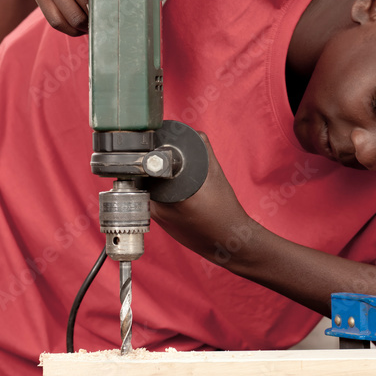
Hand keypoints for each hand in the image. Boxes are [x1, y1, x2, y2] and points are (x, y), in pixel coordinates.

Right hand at [31, 0, 157, 34]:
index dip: (114, 6)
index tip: (124, 10)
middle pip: (87, 7)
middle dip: (103, 17)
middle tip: (115, 17)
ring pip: (72, 18)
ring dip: (89, 26)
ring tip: (101, 21)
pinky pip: (55, 21)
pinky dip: (71, 30)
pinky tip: (84, 26)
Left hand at [150, 133, 255, 265]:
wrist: (228, 241)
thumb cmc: (225, 210)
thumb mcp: (216, 175)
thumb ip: (204, 151)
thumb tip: (195, 134)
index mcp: (169, 197)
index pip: (149, 169)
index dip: (154, 158)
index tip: (164, 153)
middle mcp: (159, 209)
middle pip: (147, 178)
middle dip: (156, 169)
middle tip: (170, 163)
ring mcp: (157, 218)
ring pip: (149, 190)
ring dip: (158, 181)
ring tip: (175, 178)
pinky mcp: (160, 224)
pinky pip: (154, 201)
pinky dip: (162, 194)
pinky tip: (176, 193)